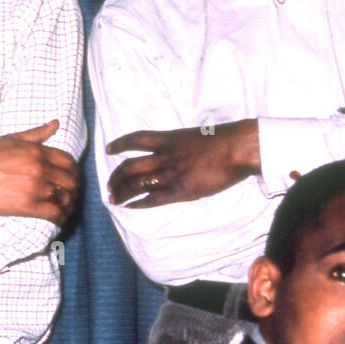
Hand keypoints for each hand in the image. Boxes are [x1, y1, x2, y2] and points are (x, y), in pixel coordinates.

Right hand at [0, 119, 79, 223]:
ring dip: (69, 205)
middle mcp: (40, 168)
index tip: (71, 179)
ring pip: (65, 198)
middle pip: (71, 181)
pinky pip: (54, 213)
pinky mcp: (27, 205)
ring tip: (66, 209)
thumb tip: (56, 123)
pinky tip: (60, 219)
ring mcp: (34, 187)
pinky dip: (61, 217)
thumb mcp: (12, 138)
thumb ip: (37, 133)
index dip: (74, 172)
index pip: (69, 162)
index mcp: (37, 151)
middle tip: (71, 196)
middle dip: (74, 190)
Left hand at [106, 118, 259, 207]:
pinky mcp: (180, 190)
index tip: (109, 149)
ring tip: (113, 198)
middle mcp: (163, 157)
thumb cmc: (220, 141)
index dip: (119, 144)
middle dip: (115, 177)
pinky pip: (153, 199)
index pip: (135, 140)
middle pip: (129, 167)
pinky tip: (130, 206)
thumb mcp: (191, 137)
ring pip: (136, 184)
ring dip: (121, 192)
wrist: (235, 148)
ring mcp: (170, 174)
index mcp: (166, 139)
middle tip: (109, 185)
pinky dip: (138, 203)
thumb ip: (176, 146)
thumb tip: (169, 153)